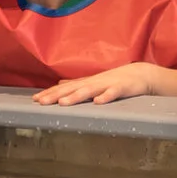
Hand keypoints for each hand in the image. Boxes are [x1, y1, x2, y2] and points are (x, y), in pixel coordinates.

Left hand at [34, 64, 153, 104]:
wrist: (141, 74)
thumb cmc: (116, 80)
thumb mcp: (94, 82)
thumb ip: (77, 84)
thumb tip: (59, 84)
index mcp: (87, 83)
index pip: (65, 88)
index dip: (50, 93)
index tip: (35, 100)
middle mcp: (94, 82)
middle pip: (73, 88)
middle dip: (57, 95)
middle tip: (41, 102)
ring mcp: (108, 84)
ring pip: (90, 90)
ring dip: (76, 96)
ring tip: (63, 103)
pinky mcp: (122, 88)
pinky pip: (113, 93)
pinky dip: (106, 97)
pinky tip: (98, 103)